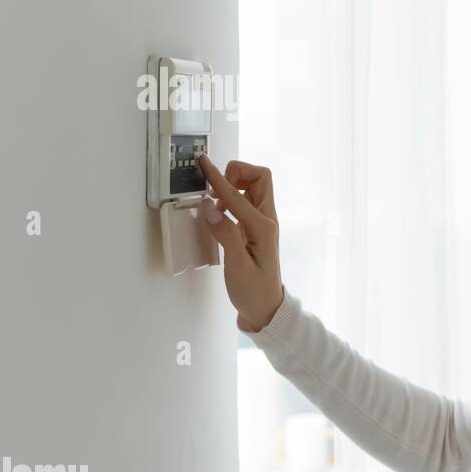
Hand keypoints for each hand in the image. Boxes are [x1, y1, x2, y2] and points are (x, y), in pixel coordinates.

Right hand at [197, 153, 284, 332]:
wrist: (265, 309)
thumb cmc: (253, 291)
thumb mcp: (237, 266)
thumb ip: (225, 235)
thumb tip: (210, 207)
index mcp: (264, 227)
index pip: (238, 194)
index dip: (218, 177)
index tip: (203, 162)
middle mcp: (267, 220)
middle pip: (260, 177)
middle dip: (236, 174)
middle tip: (216, 191)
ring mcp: (263, 223)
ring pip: (253, 187)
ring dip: (233, 186)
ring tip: (215, 206)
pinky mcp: (255, 228)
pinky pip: (246, 201)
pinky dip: (232, 198)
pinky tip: (219, 214)